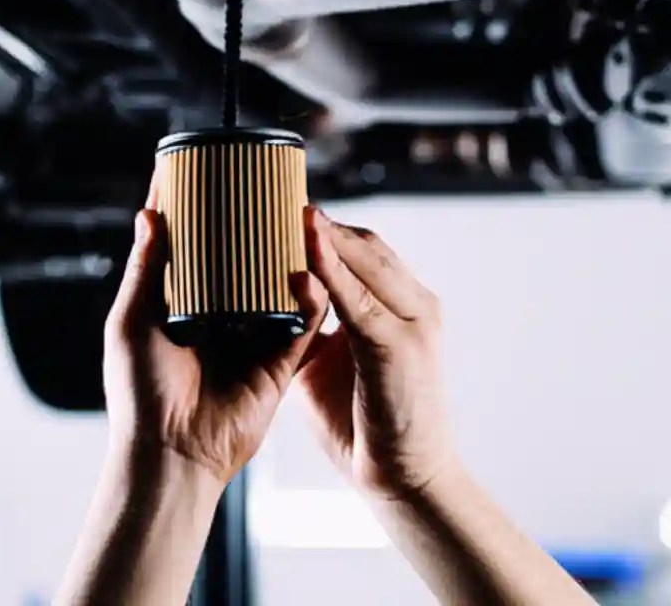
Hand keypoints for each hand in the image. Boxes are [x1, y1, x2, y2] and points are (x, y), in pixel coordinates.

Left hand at [102, 188, 328, 485]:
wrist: (173, 453)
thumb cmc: (140, 394)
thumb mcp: (131, 322)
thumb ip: (146, 270)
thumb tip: (148, 213)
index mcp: (180, 305)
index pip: (193, 249)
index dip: (200, 214)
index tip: (207, 173)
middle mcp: (219, 317)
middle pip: (242, 260)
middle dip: (255, 226)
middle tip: (266, 185)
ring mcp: (252, 337)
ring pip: (278, 284)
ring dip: (291, 254)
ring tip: (302, 217)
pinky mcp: (279, 362)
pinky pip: (304, 323)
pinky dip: (313, 297)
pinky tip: (316, 270)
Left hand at [298, 208, 457, 500]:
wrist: (404, 478)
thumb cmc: (364, 424)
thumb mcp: (324, 366)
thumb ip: (301, 330)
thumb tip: (258, 305)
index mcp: (396, 306)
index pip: (359, 249)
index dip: (323, 226)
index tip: (281, 203)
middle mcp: (411, 305)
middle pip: (364, 243)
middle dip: (323, 220)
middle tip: (277, 193)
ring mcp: (412, 322)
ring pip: (367, 261)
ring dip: (328, 234)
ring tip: (291, 208)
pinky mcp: (401, 346)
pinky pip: (360, 300)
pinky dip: (333, 272)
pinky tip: (306, 252)